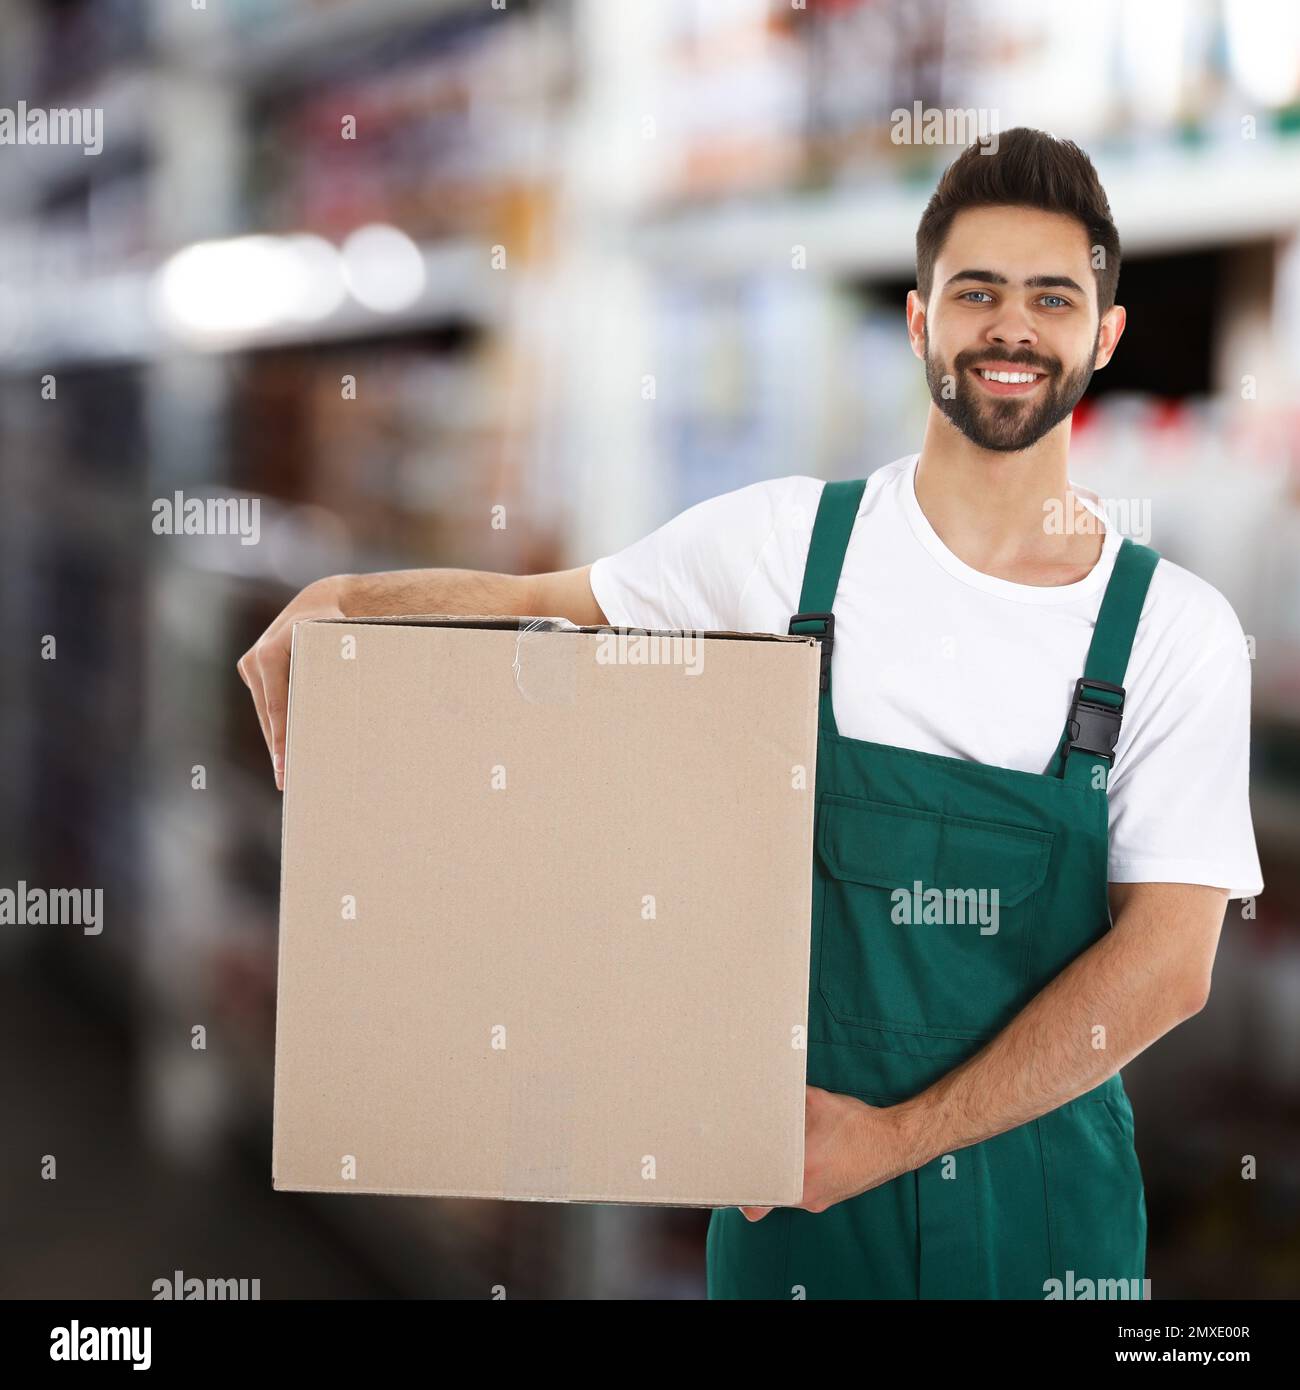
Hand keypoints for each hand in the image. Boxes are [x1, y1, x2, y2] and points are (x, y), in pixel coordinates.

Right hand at [237, 575, 348, 789]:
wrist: (320, 601)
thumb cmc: (338, 624)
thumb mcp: (343, 642)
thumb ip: (346, 670)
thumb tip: (366, 706)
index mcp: (273, 652)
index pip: (278, 706)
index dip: (283, 739)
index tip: (286, 767)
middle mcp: (256, 659)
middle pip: (269, 715)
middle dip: (279, 749)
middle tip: (289, 782)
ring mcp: (252, 665)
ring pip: (266, 714)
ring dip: (277, 742)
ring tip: (288, 774)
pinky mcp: (254, 671)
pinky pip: (267, 706)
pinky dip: (278, 727)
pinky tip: (287, 751)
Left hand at [740, 1085, 918, 1220]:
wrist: (894, 1142)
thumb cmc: (856, 1124)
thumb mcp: (817, 1102)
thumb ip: (788, 1099)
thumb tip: (763, 1086)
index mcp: (800, 1175)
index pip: (757, 1203)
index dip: (740, 1194)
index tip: (728, 1179)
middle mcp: (806, 1195)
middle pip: (768, 1198)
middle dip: (754, 1181)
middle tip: (743, 1160)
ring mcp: (818, 1200)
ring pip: (786, 1194)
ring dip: (777, 1177)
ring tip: (773, 1153)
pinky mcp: (829, 1198)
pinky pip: (803, 1192)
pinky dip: (797, 1177)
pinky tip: (803, 1156)